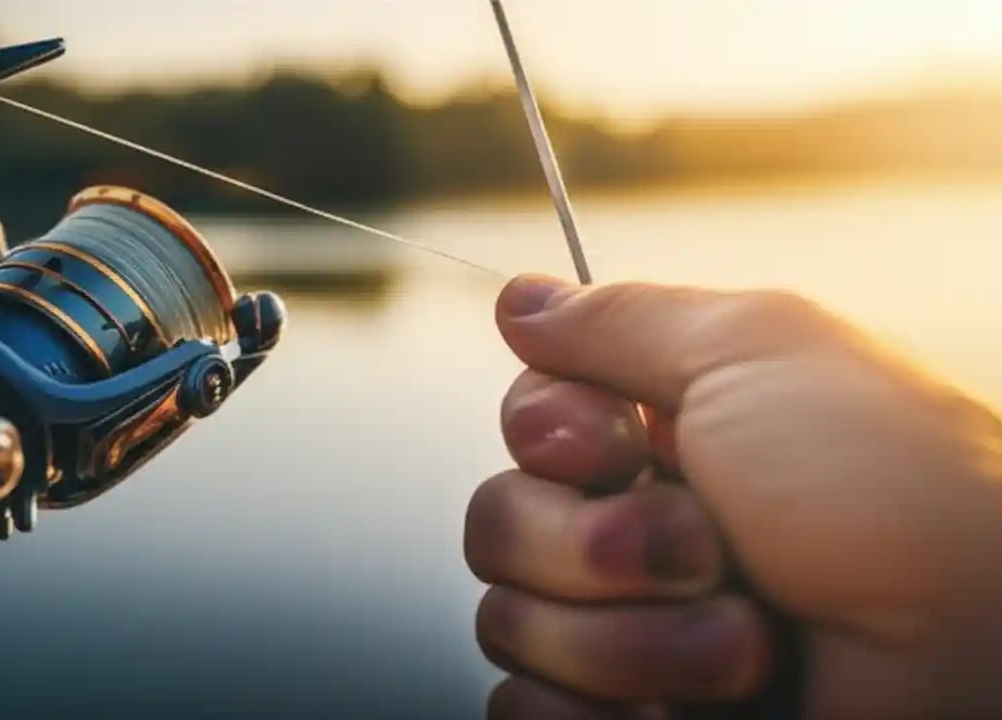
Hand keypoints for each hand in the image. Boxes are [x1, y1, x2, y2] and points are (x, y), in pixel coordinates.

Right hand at [465, 275, 1001, 718]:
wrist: (974, 662)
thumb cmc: (892, 492)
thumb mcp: (756, 350)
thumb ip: (619, 320)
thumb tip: (518, 298)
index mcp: (665, 438)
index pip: (524, 422)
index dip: (544, 433)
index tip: (614, 444)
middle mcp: (639, 532)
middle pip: (500, 521)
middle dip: (591, 544)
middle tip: (707, 551)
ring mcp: (631, 635)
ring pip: (509, 622)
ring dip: (624, 639)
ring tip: (746, 645)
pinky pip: (523, 713)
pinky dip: (588, 712)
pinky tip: (675, 710)